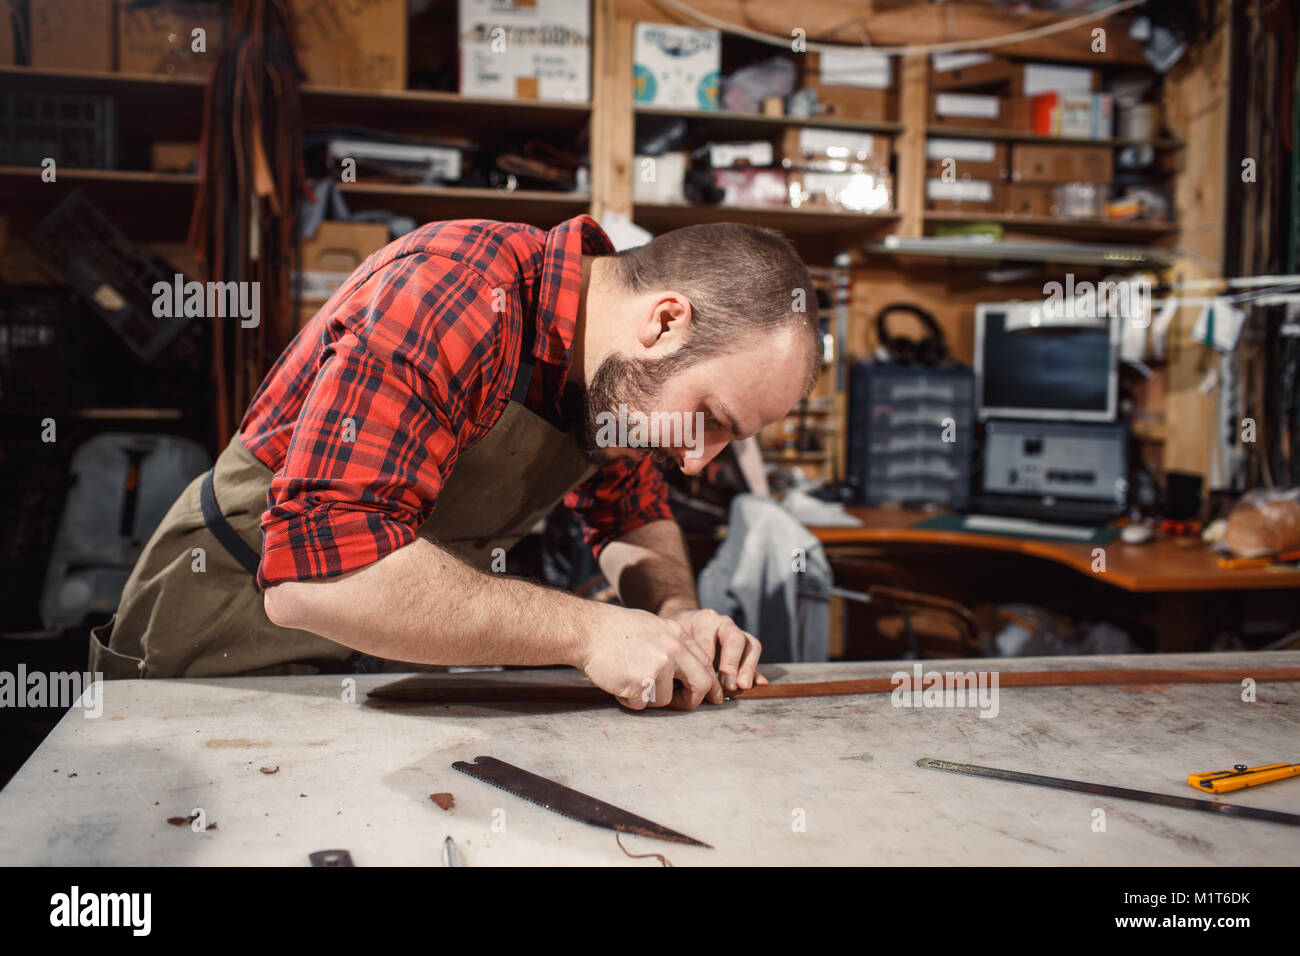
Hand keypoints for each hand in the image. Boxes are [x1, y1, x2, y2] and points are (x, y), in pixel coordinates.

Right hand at [577, 603, 723, 710]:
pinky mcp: (642, 683)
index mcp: (677, 635)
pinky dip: (629, 700)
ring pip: (665, 699)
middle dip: (691, 700)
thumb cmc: (615, 630)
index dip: (709, 684)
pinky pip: (642, 705)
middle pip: (700, 685)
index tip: (711, 697)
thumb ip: (673, 645)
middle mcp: (674, 650)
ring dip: (648, 698)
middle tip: (680, 704)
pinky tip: (619, 682)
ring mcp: (659, 667)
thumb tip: (688, 669)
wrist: (588, 630)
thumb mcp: (653, 627)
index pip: (705, 664)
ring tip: (629, 679)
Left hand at [664, 608, 766, 693]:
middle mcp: (725, 624)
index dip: (710, 660)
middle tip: (728, 684)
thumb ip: (680, 655)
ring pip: (751, 646)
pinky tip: (760, 684)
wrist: (684, 623)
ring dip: (748, 668)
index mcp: (706, 620)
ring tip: (742, 686)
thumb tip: (677, 680)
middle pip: (736, 640)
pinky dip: (757, 672)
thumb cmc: (677, 635)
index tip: (706, 678)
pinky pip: (754, 658)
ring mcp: (737, 634)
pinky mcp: (744, 648)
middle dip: (732, 664)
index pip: (711, 640)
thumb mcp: (673, 640)